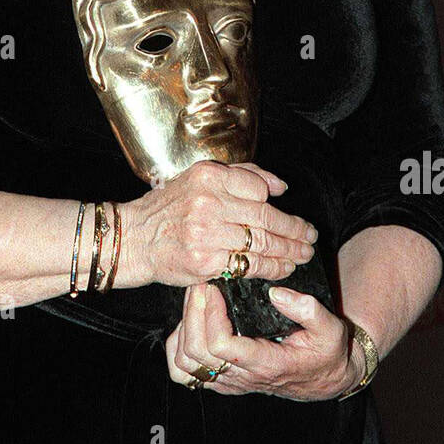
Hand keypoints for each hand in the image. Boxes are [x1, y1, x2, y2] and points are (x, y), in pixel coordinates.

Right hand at [119, 160, 317, 288]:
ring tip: (303, 254)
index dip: (279, 204)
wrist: (134, 239)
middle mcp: (208, 202)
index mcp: (208, 177)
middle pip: (266, 217)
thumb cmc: (167, 209)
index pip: (259, 188)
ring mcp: (207, 233)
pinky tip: (284, 268)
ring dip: (289, 251)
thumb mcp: (197, 178)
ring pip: (261, 243)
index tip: (293, 215)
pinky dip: (272, 268)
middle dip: (295, 230)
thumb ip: (241, 175)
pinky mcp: (206, 262)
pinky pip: (249, 266)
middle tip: (310, 237)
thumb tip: (280, 185)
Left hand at [165, 282, 363, 400]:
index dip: (209, 314)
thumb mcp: (331, 329)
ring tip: (196, 300)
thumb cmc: (326, 352)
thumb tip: (277, 292)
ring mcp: (229, 381)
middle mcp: (242, 376)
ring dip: (183, 328)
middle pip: (195, 352)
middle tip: (200, 284)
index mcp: (265, 363)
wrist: (323, 379)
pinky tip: (189, 325)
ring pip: (185, 364)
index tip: (214, 287)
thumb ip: (309, 310)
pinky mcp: (222, 380)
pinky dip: (178, 347)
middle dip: (192, 313)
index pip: (220, 346)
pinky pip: (185, 373)